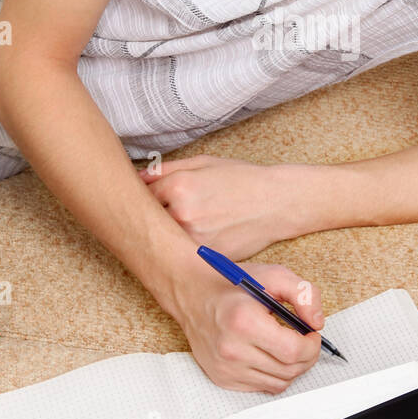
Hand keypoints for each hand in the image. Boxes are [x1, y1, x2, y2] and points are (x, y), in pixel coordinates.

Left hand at [139, 154, 298, 259]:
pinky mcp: (206, 256)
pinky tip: (203, 236)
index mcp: (178, 185)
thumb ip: (167, 168)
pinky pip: (185, 252)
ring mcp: (193, 238)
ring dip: (170, 234)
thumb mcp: (204, 162)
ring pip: (167, 238)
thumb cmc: (243, 179)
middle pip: (150, 220)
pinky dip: (187, 246)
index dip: (147, 198)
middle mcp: (181, 213)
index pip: (143, 196)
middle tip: (171, 215)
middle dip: (154, 217)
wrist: (277, 202)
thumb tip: (140, 177)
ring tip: (191, 225)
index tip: (153, 200)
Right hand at [167, 258, 324, 392]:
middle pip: (289, 370)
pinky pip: (261, 386)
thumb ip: (304, 294)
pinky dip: (272, 373)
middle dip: (307, 357)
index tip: (313, 334)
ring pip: (278, 383)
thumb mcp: (274, 275)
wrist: (192, 292)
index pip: (293, 351)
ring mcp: (225, 367)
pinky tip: (268, 353)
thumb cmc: (232, 284)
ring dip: (291, 367)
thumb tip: (317, 323)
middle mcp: (232, 350)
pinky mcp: (221, 378)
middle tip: (306, 341)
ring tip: (287, 346)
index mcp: (245, 322)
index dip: (312, 345)